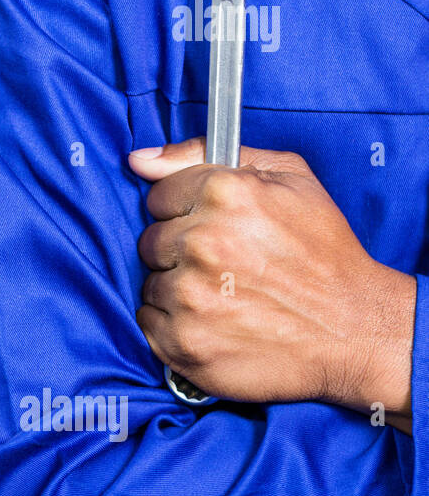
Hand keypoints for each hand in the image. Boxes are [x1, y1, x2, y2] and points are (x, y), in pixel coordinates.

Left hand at [128, 138, 413, 429]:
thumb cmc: (324, 252)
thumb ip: (204, 154)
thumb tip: (140, 159)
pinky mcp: (184, 341)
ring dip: (178, 288)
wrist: (356, 330)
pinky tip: (213, 321)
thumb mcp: (287, 177)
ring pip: (150, 282)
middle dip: (181, 250)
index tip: (213, 227)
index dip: (185, 211)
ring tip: (225, 295)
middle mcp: (203, 242)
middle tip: (225, 266)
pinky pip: (148, 321)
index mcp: (225, 193)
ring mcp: (190, 296)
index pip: (159, 197)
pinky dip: (173, 323)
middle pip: (151, 241)